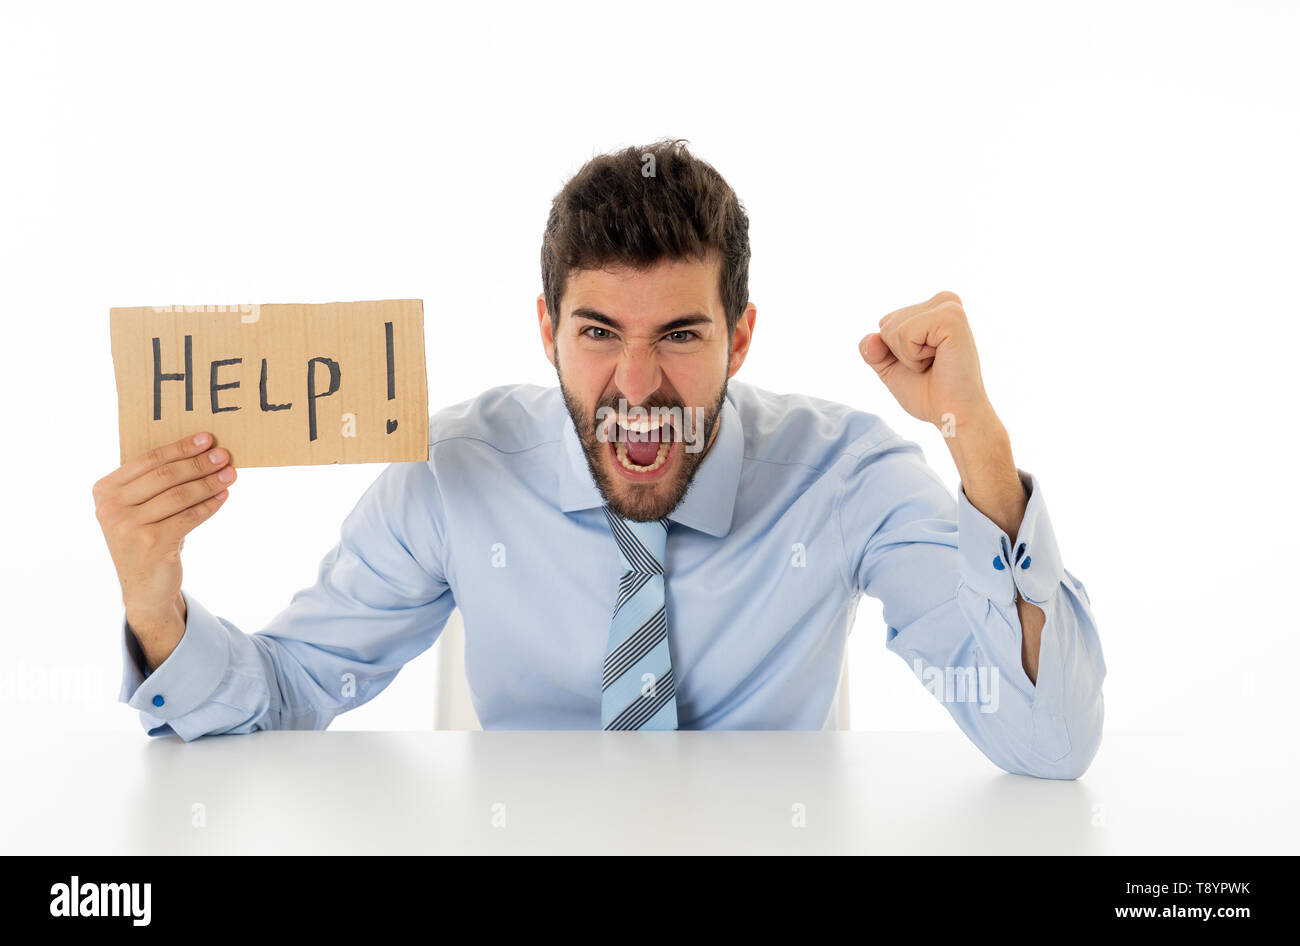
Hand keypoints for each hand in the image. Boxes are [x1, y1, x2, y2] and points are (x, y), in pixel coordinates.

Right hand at [93, 433, 234, 647]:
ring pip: (179, 495)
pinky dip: (210, 504)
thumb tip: (202, 451)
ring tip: (230, 474)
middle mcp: (111, 508)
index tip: (207, 438)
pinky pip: (189, 517)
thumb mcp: (141, 508)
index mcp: (105, 491)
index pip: (148, 461)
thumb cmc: (147, 538)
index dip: (180, 448)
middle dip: (198, 463)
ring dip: (208, 482)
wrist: (144, 588)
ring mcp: (129, 527)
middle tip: (224, 455)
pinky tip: (223, 495)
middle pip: (165, 476)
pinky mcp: (151, 544)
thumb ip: (156, 482)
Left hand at [858, 291, 994, 432]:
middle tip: (930, 365)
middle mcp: (944, 301)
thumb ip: (872, 350)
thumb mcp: (890, 368)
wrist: (952, 415)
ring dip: (907, 356)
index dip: (893, 352)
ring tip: (935, 363)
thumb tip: (872, 339)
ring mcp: (950, 307)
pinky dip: (913, 356)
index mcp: (933, 308)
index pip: (885, 323)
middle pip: (886, 323)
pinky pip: (905, 333)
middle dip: (899, 353)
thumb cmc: (927, 393)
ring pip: (893, 328)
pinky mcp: (952, 318)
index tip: (922, 363)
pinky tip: (939, 359)